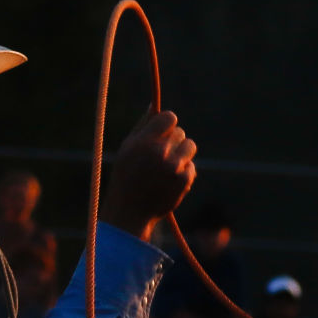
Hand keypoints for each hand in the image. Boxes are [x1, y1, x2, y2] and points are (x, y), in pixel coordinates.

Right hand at [101, 110, 196, 240]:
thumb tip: (154, 105)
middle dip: (173, 142)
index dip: (168, 124)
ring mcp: (173, 167)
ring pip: (190, 147)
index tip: (164, 133)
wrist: (130, 212)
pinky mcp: (183, 181)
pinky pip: (192, 167)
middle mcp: (159, 152)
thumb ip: (143, 126)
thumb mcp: (127, 149)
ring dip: (182, 154)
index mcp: (144, 141)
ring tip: (168, 166)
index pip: (169, 117)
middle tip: (161, 156)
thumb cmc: (126, 177)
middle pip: (180, 133)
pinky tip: (169, 182)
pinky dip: (184, 173)